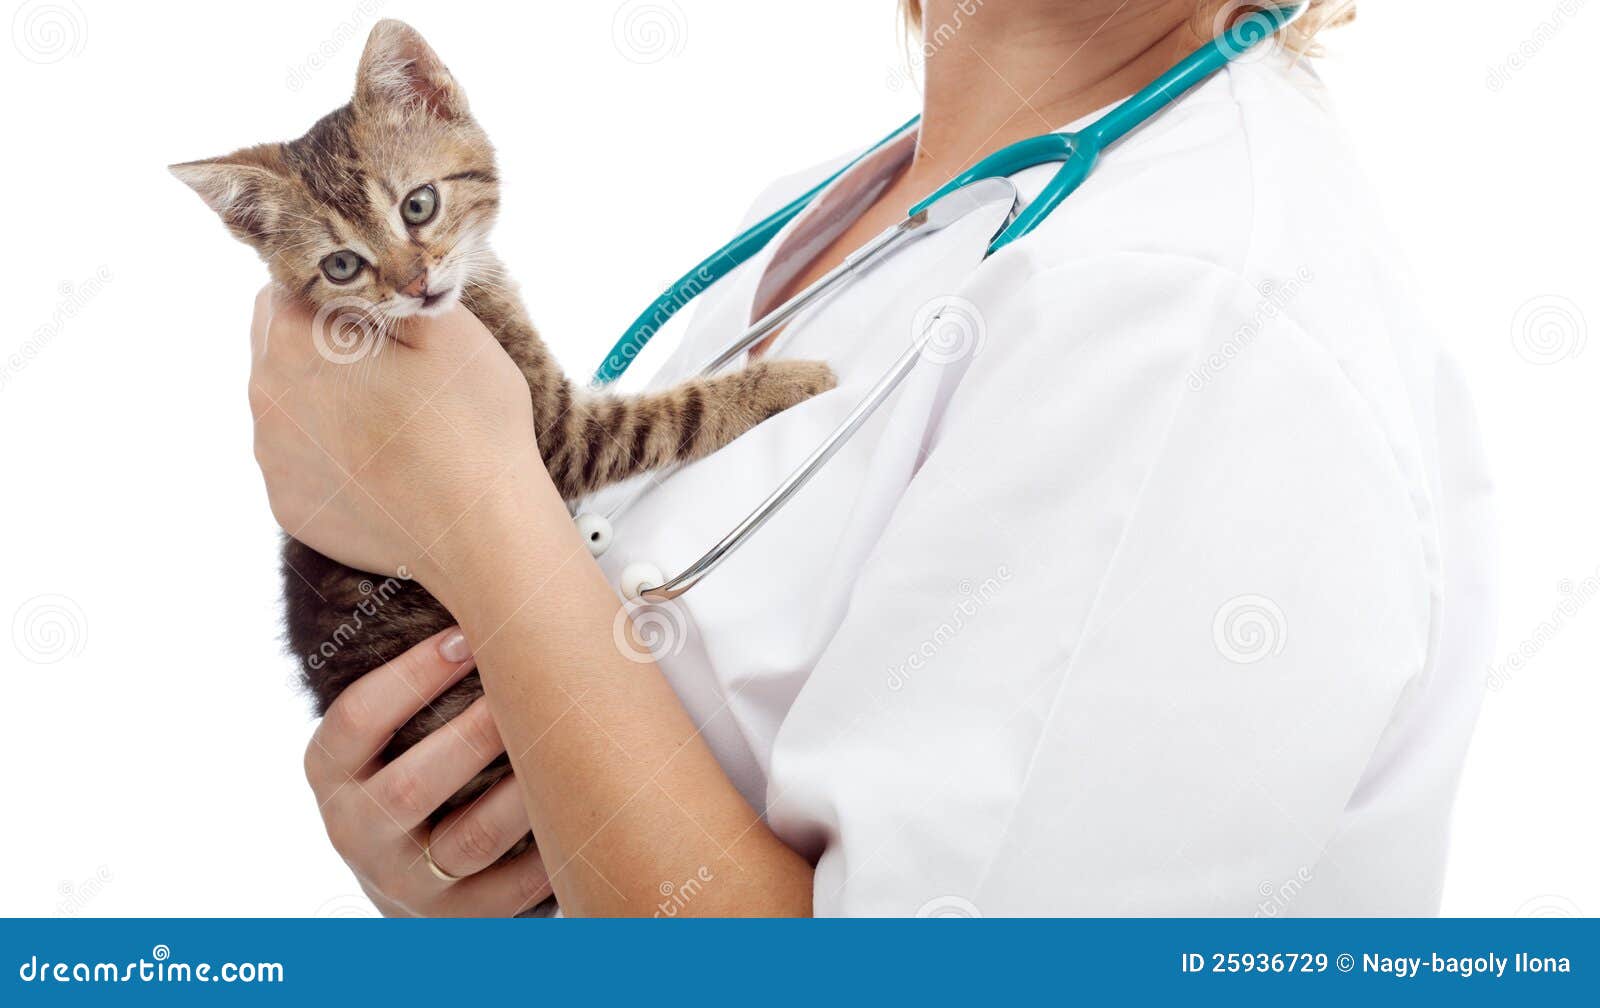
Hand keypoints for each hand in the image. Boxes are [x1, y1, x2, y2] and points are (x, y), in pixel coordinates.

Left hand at [247, 285, 538, 587]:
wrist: (484, 533)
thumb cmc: (473, 422)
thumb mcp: (448, 326)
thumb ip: (389, 285)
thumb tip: (362, 277)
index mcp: (291, 342)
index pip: (288, 285)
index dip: (337, 291)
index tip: (380, 312)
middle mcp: (263, 399)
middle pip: (278, 345)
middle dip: (323, 344)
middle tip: (392, 366)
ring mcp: (272, 460)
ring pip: (288, 404)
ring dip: (325, 399)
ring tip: (392, 419)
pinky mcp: (289, 506)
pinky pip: (301, 460)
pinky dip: (332, 455)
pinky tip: (382, 463)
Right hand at [303, 628, 552, 915]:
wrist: (415, 880)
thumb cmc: (415, 770)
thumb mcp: (386, 732)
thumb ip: (412, 674)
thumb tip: (467, 568)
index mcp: (332, 772)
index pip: (356, 721)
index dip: (410, 676)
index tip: (465, 636)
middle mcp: (358, 832)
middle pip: (413, 786)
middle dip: (475, 734)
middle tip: (527, 688)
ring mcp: (405, 884)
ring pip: (470, 840)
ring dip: (523, 791)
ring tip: (564, 746)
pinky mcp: (458, 921)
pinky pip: (512, 890)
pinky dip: (550, 849)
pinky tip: (580, 808)